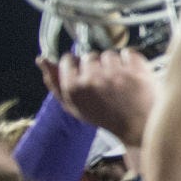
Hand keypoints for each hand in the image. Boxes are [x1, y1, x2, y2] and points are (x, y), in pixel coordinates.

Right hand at [38, 50, 158, 146]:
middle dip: (96, 66)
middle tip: (104, 83)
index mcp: (74, 88)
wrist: (139, 127)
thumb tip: (41, 60)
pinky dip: (130, 61)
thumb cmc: (105, 117)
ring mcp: (116, 73)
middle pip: (89, 55)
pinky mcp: (136, 70)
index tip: (85, 73)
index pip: (68, 59)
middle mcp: (93, 78)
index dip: (77, 66)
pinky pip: (128, 52)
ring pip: (108, 54)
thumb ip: (55, 83)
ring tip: (119, 82)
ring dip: (113, 64)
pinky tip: (131, 76)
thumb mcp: (74, 106)